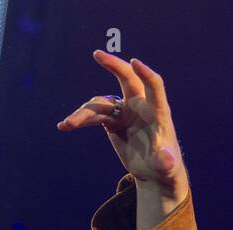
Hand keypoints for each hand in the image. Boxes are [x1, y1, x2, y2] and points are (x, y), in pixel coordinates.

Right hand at [56, 51, 188, 202]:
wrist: (154, 173)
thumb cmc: (166, 168)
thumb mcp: (168, 168)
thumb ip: (166, 162)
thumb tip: (165, 160)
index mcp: (158, 112)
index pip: (154, 86)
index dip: (146, 74)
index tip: (135, 62)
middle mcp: (140, 107)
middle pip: (127, 78)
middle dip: (113, 65)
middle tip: (97, 54)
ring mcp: (125, 112)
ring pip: (102, 104)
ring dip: (84, 113)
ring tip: (68, 124)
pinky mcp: (113, 122)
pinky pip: (94, 116)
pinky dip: (79, 120)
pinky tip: (64, 126)